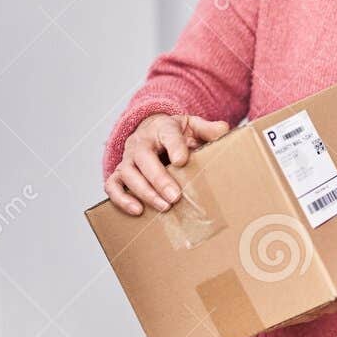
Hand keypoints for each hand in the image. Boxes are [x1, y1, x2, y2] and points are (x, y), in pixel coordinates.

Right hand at [105, 113, 231, 214]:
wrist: (150, 130)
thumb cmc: (174, 133)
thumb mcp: (192, 126)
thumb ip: (208, 129)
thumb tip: (224, 130)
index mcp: (162, 128)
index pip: (167, 134)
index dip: (174, 147)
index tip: (182, 160)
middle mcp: (141, 142)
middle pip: (143, 158)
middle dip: (159, 179)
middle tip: (175, 196)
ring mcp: (128, 158)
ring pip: (127, 173)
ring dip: (144, 192)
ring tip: (163, 207)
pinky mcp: (119, 173)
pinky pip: (112, 185)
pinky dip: (121, 199)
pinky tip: (137, 211)